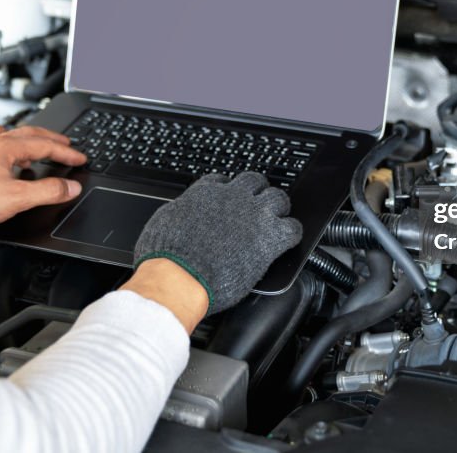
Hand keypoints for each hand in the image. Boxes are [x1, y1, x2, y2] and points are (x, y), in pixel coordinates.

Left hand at [0, 122, 85, 243]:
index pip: (44, 144)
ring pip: (4, 137)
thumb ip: (48, 191)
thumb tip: (70, 186)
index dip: (66, 151)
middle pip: (26, 134)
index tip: (79, 157)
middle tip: (65, 145)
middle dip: (49, 139)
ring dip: (23, 140)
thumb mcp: (16, 199)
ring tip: (32, 148)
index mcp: (5, 148)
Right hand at [132, 172, 302, 314]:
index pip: (222, 181)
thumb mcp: (163, 223)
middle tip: (256, 207)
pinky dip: (292, 233)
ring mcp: (254, 215)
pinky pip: (293, 228)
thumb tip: (178, 216)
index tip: (228, 199)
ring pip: (278, 198)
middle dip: (256, 193)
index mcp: (205, 194)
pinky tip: (288, 239)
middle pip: (254, 182)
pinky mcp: (269, 238)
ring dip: (277, 208)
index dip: (228, 191)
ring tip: (276, 219)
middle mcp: (232, 198)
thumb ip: (178, 214)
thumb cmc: (165, 257)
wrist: (179, 276)